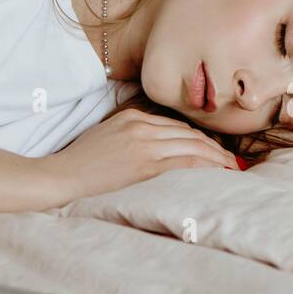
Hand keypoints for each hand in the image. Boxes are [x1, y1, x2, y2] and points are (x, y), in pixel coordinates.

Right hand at [44, 107, 239, 200]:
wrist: (61, 176)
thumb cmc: (79, 162)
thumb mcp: (106, 136)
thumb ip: (131, 135)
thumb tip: (156, 146)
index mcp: (133, 117)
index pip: (176, 126)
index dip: (198, 139)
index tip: (211, 150)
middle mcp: (141, 125)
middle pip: (188, 133)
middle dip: (213, 147)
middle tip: (230, 160)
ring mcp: (144, 142)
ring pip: (192, 145)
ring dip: (216, 157)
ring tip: (231, 168)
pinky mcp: (145, 162)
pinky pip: (185, 160)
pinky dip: (206, 165)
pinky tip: (218, 172)